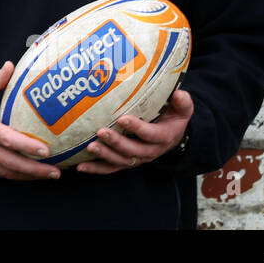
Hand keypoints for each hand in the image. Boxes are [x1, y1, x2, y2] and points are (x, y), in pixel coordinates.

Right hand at [0, 62, 60, 180]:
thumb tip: (10, 66)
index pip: (7, 139)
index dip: (27, 147)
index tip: (46, 151)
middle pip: (10, 162)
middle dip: (34, 170)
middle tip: (56, 172)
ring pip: (4, 172)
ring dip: (26, 176)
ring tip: (47, 176)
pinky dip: (11, 176)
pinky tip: (25, 175)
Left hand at [76, 88, 193, 173]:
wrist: (173, 135)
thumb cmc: (174, 117)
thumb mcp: (183, 109)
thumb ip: (182, 102)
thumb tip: (179, 94)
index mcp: (163, 137)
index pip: (151, 134)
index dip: (138, 128)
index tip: (122, 118)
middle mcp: (150, 151)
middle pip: (133, 150)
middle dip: (116, 142)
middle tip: (101, 132)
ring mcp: (138, 158)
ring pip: (121, 161)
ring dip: (105, 156)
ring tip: (90, 147)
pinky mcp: (126, 162)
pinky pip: (111, 168)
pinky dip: (96, 169)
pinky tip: (81, 167)